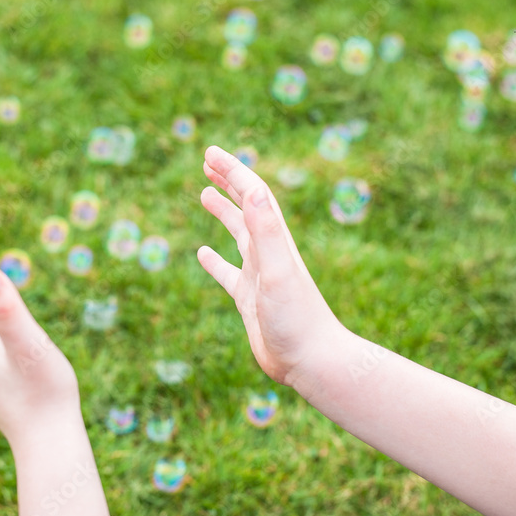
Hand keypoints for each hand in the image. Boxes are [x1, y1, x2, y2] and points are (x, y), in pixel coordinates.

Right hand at [197, 145, 347, 388]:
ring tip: (204, 193)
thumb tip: (252, 190)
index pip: (252, 194)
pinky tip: (202, 254)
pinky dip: (213, 261)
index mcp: (275, 241)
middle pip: (246, 207)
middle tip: (206, 161)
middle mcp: (268, 253)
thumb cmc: (297, 318)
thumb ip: (267, 230)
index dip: (232, 170)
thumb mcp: (278, 270)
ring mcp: (259, 276)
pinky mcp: (250, 300)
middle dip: (228, 181)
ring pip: (238, 234)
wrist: (312, 362)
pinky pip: (228, 273)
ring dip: (223, 211)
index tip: (209, 153)